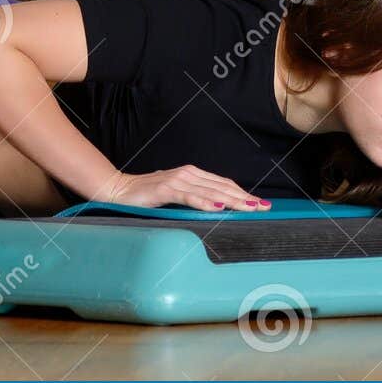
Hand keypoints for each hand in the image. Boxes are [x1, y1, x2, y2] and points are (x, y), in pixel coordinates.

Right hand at [99, 166, 271, 211]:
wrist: (118, 189)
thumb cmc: (147, 195)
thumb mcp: (175, 195)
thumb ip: (194, 198)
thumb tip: (217, 208)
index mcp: (192, 174)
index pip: (223, 184)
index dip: (243, 193)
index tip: (260, 203)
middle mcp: (188, 174)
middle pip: (222, 187)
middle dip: (245, 198)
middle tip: (263, 207)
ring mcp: (177, 180)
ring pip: (211, 191)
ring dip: (232, 200)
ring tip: (249, 208)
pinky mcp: (165, 189)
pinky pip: (189, 196)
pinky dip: (205, 202)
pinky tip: (218, 207)